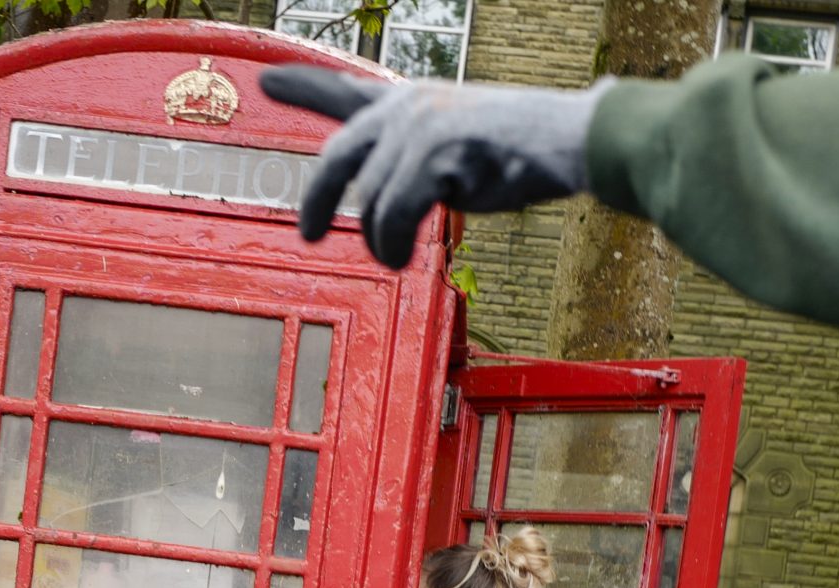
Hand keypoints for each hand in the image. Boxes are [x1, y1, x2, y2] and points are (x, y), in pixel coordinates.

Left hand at [260, 67, 606, 268]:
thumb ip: (412, 155)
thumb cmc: (521, 149)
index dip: (304, 84)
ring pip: (372, 203)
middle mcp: (407, 106)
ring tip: (396, 255)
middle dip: (318, 201)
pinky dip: (395, 244)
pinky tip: (405, 255)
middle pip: (338, 157)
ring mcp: (419, 128)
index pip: (346, 90)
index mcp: (412, 99)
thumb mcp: (455, 140)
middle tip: (311, 234)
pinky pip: (393, 215)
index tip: (269, 81)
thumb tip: (382, 190)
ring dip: (381, 241)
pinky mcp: (432, 155)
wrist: (570, 142)